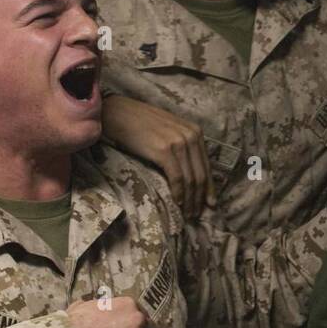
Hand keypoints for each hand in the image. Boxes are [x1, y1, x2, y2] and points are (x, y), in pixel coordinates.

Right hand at [102, 95, 214, 217]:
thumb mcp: (168, 131)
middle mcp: (191, 135)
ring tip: (188, 214)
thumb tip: (189, 172)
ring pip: (191, 179)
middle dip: (200, 198)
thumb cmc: (140, 124)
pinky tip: (177, 203)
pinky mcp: (164, 149)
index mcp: (195, 131)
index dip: (209, 187)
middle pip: (200, 174)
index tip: (209, 204)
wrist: (117, 112)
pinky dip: (179, 193)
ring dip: (190, 200)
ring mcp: (179, 142)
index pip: (206, 165)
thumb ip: (182, 146)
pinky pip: (177, 177)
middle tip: (197, 215)